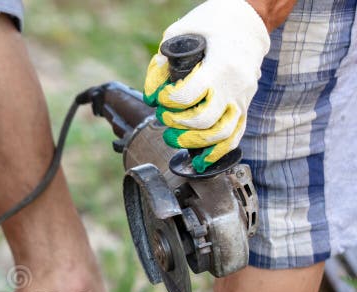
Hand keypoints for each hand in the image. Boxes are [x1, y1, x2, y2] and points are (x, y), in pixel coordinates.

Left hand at [144, 0, 269, 172]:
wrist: (249, 22)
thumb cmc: (213, 25)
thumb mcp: (181, 32)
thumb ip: (162, 63)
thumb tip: (150, 95)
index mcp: (220, 66)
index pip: (188, 96)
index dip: (167, 101)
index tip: (160, 96)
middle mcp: (234, 86)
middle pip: (204, 122)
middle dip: (177, 125)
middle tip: (164, 118)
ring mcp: (242, 99)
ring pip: (220, 135)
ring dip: (193, 143)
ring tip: (174, 138)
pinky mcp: (244, 107)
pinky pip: (234, 137)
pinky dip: (217, 153)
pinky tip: (200, 161)